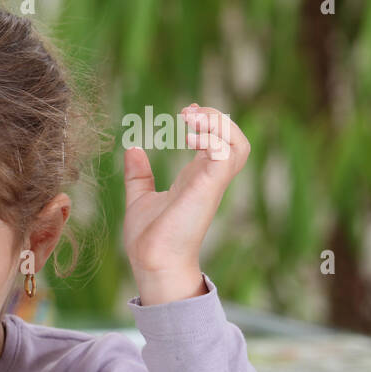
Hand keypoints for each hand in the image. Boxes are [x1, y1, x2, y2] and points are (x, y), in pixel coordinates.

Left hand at [122, 104, 250, 304]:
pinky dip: (212, 138)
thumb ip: (139, 175)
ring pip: (238, 144)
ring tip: (190, 117)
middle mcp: (209, 178)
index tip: (184, 112)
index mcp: (197, 178)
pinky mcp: (209, 188)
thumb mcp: (140, 198)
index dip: (206, 122)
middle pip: (234, 139)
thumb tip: (132, 149)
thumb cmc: (149, 237)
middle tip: (188, 111)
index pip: (217, 142)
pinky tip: (188, 135)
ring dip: (218, 124)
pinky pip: (224, 155)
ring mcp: (212, 183)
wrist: (152, 260)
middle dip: (216, 118)